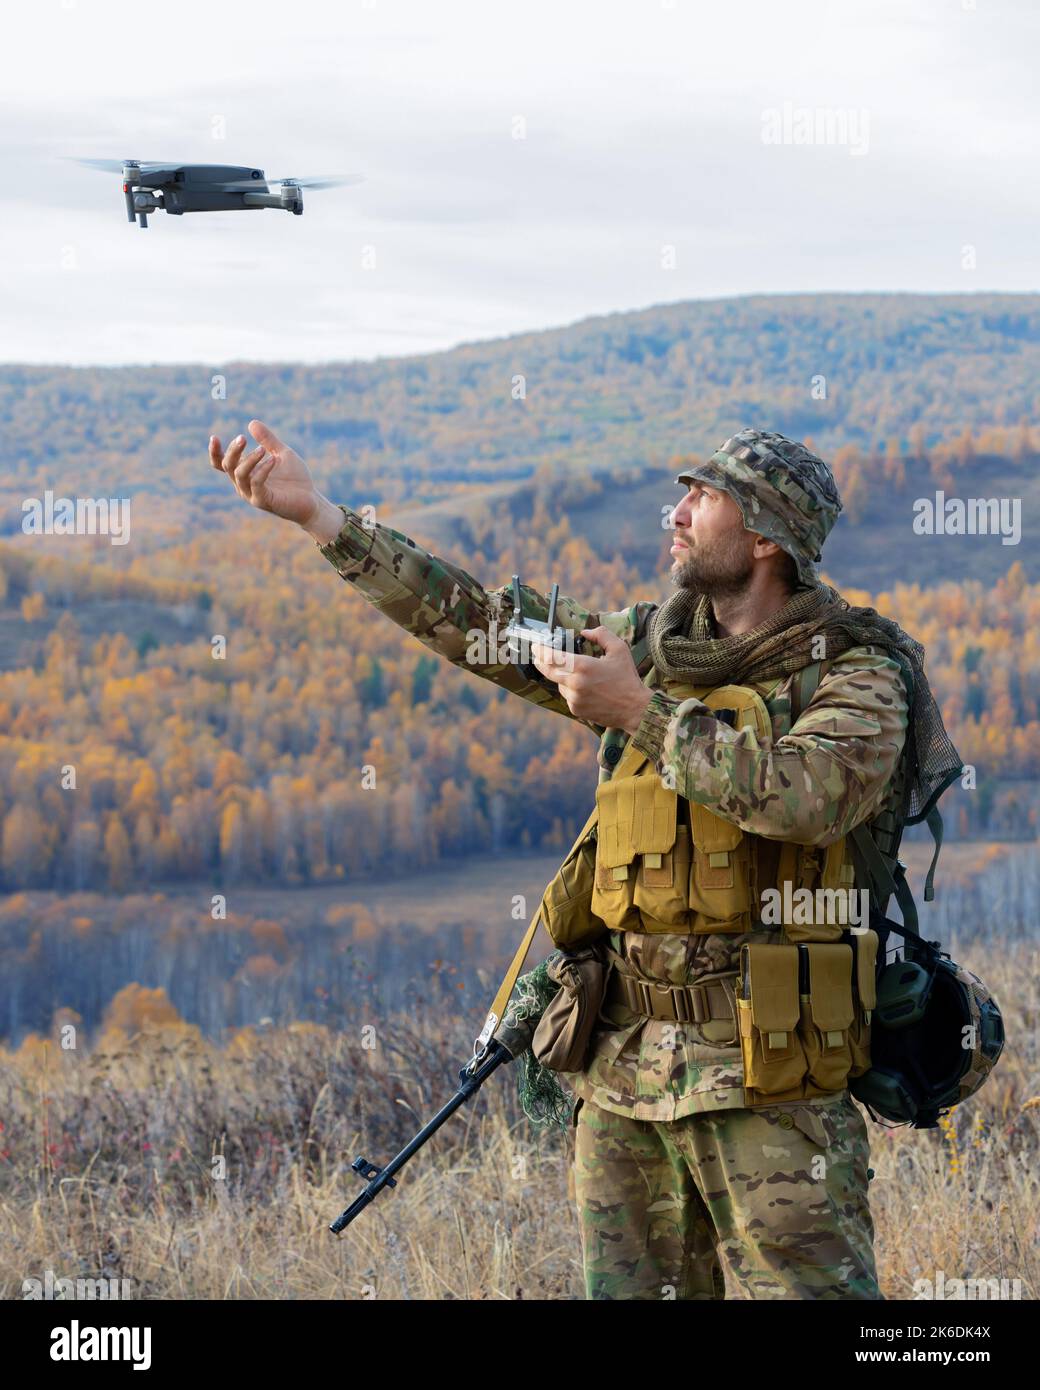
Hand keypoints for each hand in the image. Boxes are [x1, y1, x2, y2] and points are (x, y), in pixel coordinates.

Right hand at [209, 419, 341, 537]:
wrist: (311, 500)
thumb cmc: (295, 478)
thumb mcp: (281, 453)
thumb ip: (267, 440)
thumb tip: (252, 423)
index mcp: (245, 472)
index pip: (222, 463)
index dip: (214, 452)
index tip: (214, 437)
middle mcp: (244, 484)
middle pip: (228, 465)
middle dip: (233, 450)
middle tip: (243, 438)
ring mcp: (251, 494)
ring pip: (239, 474)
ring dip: (249, 459)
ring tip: (262, 449)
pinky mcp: (263, 501)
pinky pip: (256, 484)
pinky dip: (262, 470)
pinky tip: (273, 460)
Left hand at [530, 626, 652, 733]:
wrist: (634, 708)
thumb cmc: (627, 677)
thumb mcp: (619, 649)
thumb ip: (601, 635)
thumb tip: (585, 632)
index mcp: (583, 666)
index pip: (553, 657)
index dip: (541, 651)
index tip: (536, 646)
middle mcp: (575, 683)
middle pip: (549, 671)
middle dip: (541, 662)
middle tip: (538, 655)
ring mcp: (574, 698)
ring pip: (559, 684)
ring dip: (563, 677)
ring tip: (579, 674)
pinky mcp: (576, 710)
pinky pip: (567, 696)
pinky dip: (571, 690)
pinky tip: (586, 688)